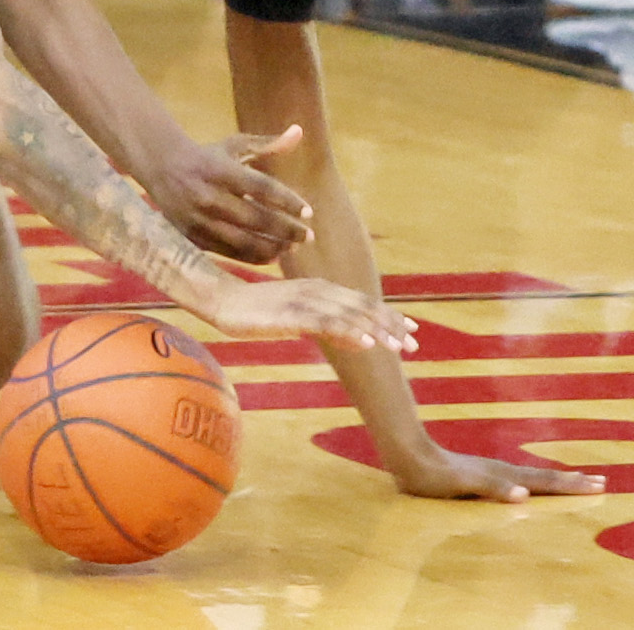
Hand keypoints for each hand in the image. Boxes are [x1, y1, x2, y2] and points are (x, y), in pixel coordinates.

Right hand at [142, 127, 313, 263]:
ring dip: (273, 247)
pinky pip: (228, 253)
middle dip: (287, 230)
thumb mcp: (233, 146)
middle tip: (308, 236)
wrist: (160, 169)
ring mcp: (198, 220)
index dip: (288, 202)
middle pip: (256, 218)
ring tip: (292, 248)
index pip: (261, 188)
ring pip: (243, 241)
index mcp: (219, 170)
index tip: (309, 212)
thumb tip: (299, 132)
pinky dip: (253, 257)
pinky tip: (272, 255)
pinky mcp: (192, 237)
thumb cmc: (206, 157)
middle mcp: (207, 196)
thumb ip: (267, 144)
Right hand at [203, 277, 416, 351]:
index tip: (411, 329)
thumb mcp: (293, 315)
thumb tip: (354, 338)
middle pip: (361, 306)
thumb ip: (323, 323)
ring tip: (398, 346)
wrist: (218, 299)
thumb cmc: (252, 309)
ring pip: (348, 314)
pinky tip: (365, 343)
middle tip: (414, 345)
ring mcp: (303, 301)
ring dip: (376, 329)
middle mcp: (316, 291)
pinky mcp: (289, 314)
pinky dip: (348, 331)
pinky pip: (324, 323)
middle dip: (389, 324)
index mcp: (318, 288)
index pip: (361, 300)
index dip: (387, 314)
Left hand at [394, 445, 605, 502]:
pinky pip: (517, 477)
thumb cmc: (431, 475)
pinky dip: (534, 480)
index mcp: (503, 475)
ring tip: (576, 479)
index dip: (570, 484)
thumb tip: (524, 494)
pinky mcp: (480, 474)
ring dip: (556, 478)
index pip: (544, 480)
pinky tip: (531, 486)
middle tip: (602, 481)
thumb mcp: (461, 484)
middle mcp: (501, 472)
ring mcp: (492, 471)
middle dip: (572, 480)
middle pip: (544, 475)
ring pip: (532, 475)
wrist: (407, 455)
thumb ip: (491, 487)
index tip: (598, 484)